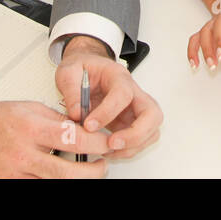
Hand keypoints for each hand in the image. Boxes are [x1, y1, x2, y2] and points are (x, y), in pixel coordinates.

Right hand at [0, 99, 110, 177]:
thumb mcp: (27, 108)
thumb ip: (54, 119)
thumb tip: (80, 128)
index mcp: (31, 128)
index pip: (74, 138)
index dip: (97, 143)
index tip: (107, 143)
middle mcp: (24, 154)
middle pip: (69, 172)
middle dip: (93, 171)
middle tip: (103, 165)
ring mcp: (15, 174)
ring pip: (56, 184)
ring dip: (75, 178)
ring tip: (85, 171)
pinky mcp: (8, 185)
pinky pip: (38, 187)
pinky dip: (52, 182)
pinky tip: (60, 176)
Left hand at [56, 36, 162, 158]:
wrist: (87, 68)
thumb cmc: (81, 68)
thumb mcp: (68, 71)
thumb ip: (70, 90)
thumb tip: (77, 114)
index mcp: (117, 76)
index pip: (123, 94)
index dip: (108, 112)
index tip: (89, 125)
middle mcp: (133, 92)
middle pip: (152, 113)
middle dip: (136, 134)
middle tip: (112, 144)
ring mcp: (136, 108)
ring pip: (152, 129)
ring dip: (134, 145)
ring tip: (107, 150)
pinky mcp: (131, 122)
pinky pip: (142, 139)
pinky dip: (129, 150)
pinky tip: (108, 150)